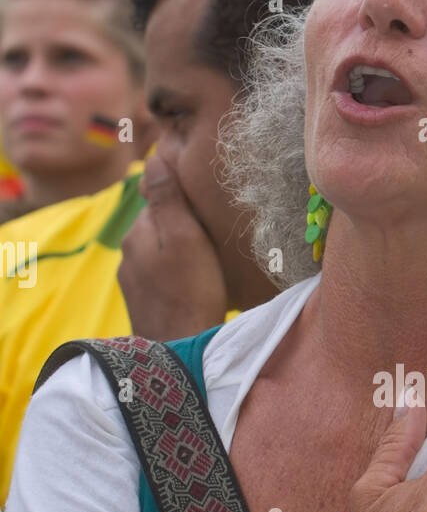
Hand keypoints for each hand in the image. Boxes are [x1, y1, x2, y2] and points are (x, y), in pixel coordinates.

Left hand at [118, 154, 226, 338]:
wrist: (182, 353)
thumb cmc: (192, 293)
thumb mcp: (186, 238)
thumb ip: (169, 198)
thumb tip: (153, 158)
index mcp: (137, 231)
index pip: (160, 199)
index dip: (186, 201)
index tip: (209, 212)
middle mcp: (127, 253)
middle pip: (159, 225)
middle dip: (182, 227)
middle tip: (213, 239)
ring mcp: (132, 280)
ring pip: (159, 252)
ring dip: (180, 253)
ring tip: (207, 265)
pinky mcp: (142, 303)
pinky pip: (160, 276)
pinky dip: (176, 275)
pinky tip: (194, 287)